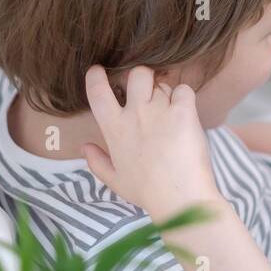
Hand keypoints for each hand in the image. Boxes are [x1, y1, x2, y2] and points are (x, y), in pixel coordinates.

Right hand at [81, 65, 220, 219]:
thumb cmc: (148, 192)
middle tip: (150, 92)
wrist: (180, 199)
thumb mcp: (115, 181)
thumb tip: (84, 147)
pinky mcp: (183, 112)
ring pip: (162, 83)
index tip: (99, 71)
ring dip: (167, 93)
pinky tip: (186, 114)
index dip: (97, 76)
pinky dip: (185, 98)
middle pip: (137, 74)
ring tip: (171, 112)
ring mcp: (159, 111)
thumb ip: (97, 163)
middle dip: (143, 77)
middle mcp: (135, 114)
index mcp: (114, 129)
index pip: (97, 91)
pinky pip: (184, 90)